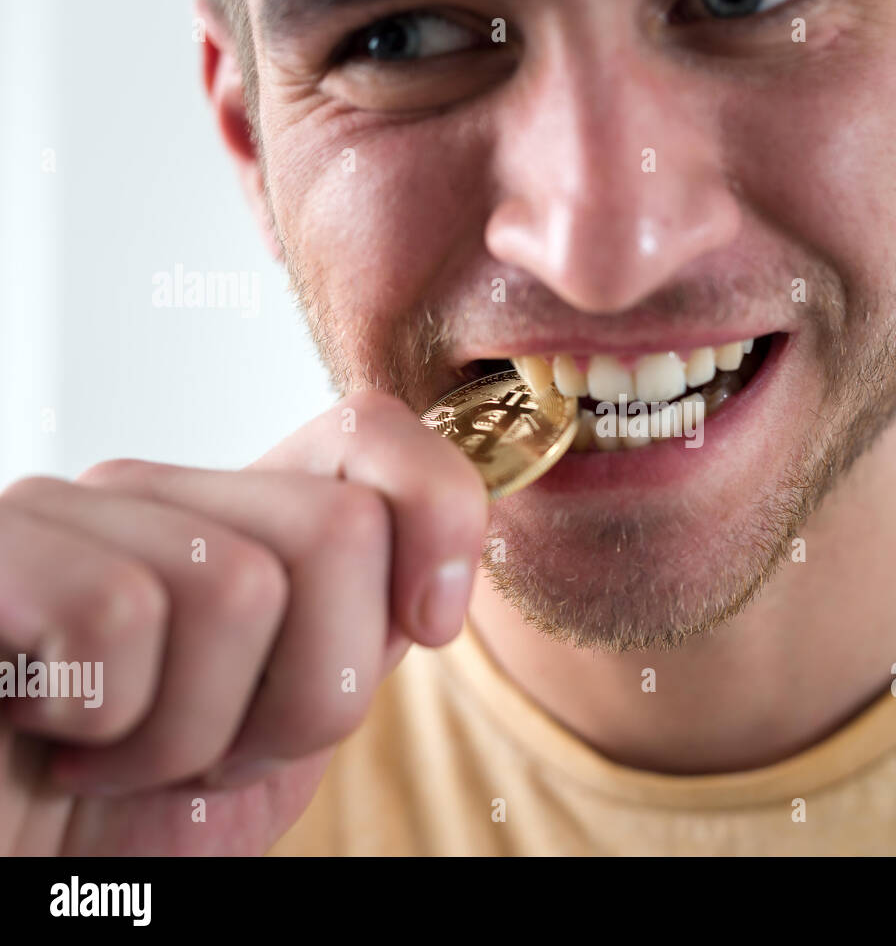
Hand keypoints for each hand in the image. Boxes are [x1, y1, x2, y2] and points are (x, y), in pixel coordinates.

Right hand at [0, 391, 485, 854]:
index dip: (437, 516)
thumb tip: (440, 576)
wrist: (27, 877)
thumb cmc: (139, 815)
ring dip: (201, 732)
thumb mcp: (287, 719)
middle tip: (222, 748)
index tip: (429, 624)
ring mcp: (65, 512)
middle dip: (315, 689)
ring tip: (128, 758)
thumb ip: (362, 628)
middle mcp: (154, 494)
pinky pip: (116, 611)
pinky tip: (59, 737)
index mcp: (235, 520)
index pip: (371, 431)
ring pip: (242, 586)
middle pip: (342, 527)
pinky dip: (110, 723)